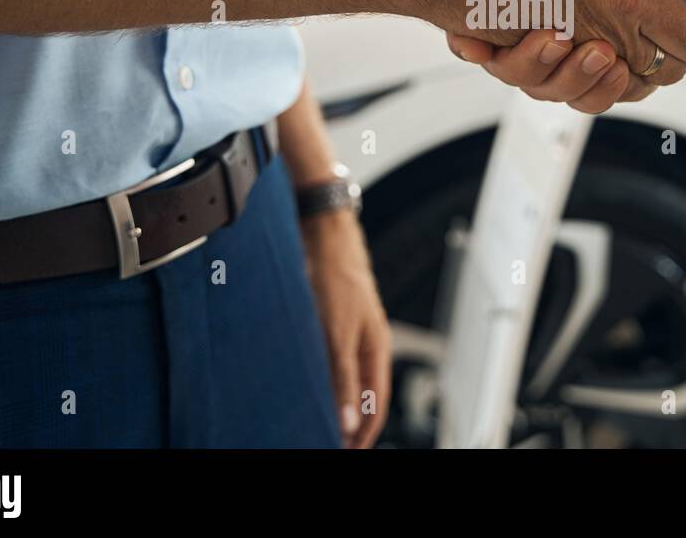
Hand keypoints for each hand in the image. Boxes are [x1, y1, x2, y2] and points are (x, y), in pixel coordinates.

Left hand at [300, 208, 390, 448]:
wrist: (323, 234)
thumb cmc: (336, 276)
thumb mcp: (338, 335)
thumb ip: (343, 378)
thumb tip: (348, 421)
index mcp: (377, 348)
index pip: (376, 404)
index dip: (365, 433)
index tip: (348, 451)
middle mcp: (366, 343)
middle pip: (363, 394)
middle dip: (351, 421)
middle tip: (331, 441)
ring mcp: (350, 332)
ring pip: (347, 378)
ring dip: (336, 402)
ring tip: (317, 421)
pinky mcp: (332, 322)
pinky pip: (331, 362)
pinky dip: (324, 381)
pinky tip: (308, 385)